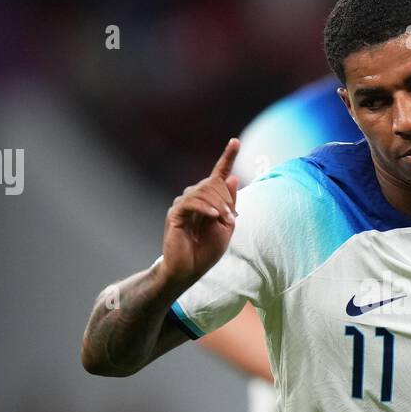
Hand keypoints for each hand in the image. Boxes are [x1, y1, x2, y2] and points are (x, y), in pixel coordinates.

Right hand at [159, 138, 240, 288]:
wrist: (189, 271)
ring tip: (223, 220)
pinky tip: (212, 216)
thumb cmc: (206, 251)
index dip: (227, 157)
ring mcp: (182, 204)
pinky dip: (204, 207)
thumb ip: (229, 203)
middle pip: (213, 183)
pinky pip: (191, 202)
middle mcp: (194, 198)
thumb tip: (232, 177)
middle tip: (231, 217)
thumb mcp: (226, 227)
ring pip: (202, 191)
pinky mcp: (175, 214)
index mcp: (208, 201)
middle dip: (226, 198)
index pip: (218, 175)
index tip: (236, 141)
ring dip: (218, 204)